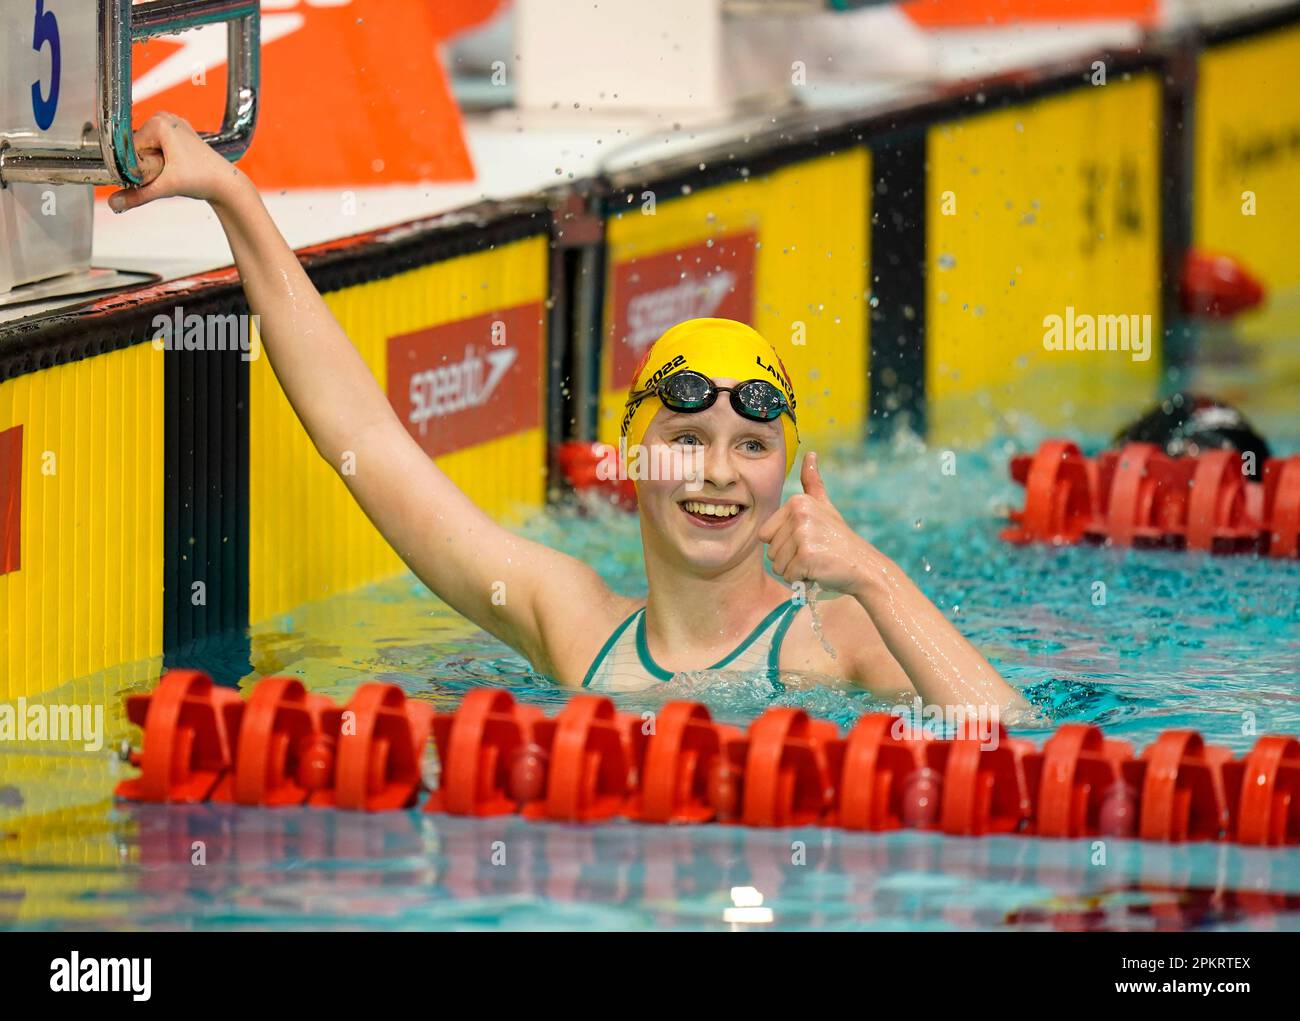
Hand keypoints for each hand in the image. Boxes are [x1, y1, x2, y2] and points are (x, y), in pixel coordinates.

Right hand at [107, 113, 246, 211]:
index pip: (130, 147)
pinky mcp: (178, 133)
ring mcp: (172, 124)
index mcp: (158, 122)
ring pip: (147, 150)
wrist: (226, 183)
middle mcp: (164, 118)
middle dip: (146, 166)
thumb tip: (114, 203)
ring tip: (172, 171)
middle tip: (167, 174)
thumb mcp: (165, 187)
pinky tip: (175, 167)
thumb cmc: (203, 179)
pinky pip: (158, 149)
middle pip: (138, 148)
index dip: (135, 166)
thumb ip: (137, 195)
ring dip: (153, 165)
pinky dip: (161, 161)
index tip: (151, 177)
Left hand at [758, 452, 878, 594]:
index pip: (765, 534)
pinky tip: (819, 571)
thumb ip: (812, 482)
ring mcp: (803, 534)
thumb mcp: (825, 507)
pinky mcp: (807, 555)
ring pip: (777, 565)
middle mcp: (799, 514)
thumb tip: (810, 453)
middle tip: (814, 553)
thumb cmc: (839, 540)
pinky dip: (802, 580)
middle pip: (770, 551)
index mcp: (797, 502)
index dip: (783, 544)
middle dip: (789, 559)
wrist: (865, 567)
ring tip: (817, 562)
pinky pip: (788, 576)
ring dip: (795, 570)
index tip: (807, 541)